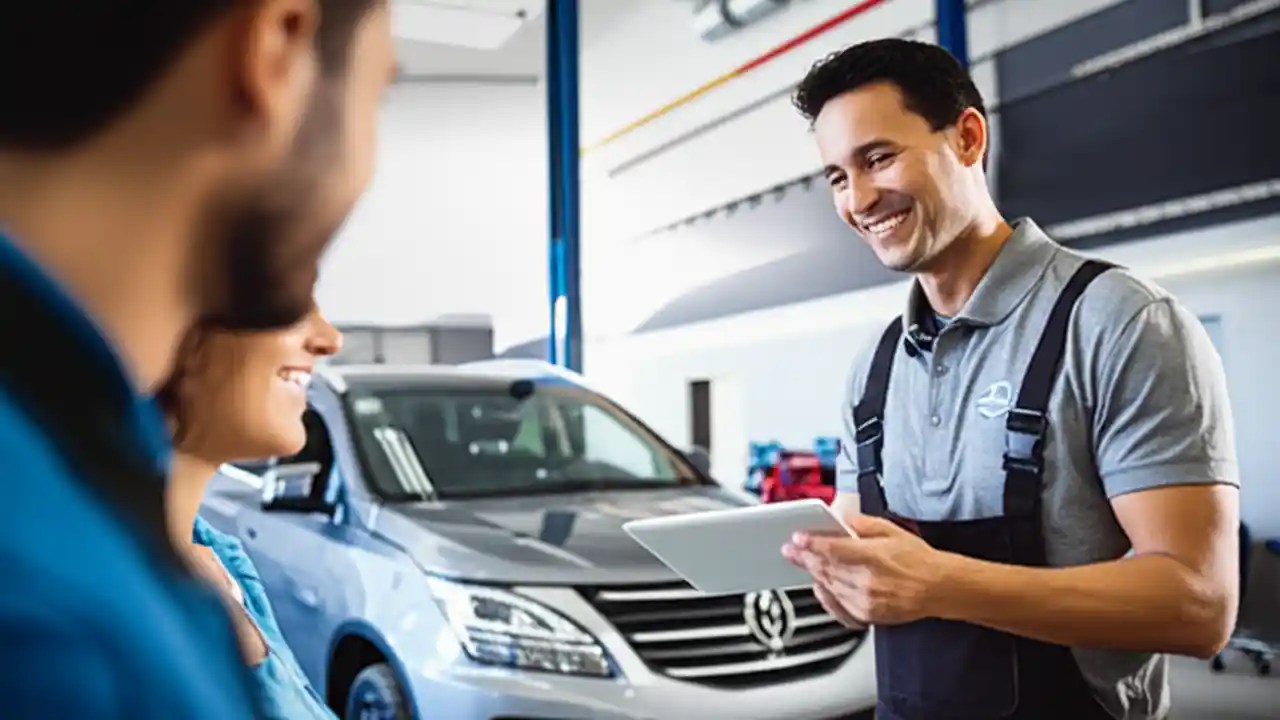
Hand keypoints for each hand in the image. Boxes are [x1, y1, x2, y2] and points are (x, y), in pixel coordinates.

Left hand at [781, 512, 950, 626]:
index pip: (832, 549)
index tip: (797, 539)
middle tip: (790, 550)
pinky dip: (825, 597)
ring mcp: (866, 601)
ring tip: (803, 564)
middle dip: (805, 558)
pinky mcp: (868, 616)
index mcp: (872, 557)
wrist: (939, 588)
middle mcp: (866, 581)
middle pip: (826, 568)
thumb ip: (864, 524)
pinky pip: (838, 608)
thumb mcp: (892, 531)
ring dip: (814, 574)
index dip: (811, 544)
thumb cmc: (920, 560)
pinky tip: (820, 588)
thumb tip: (843, 518)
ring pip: (829, 586)